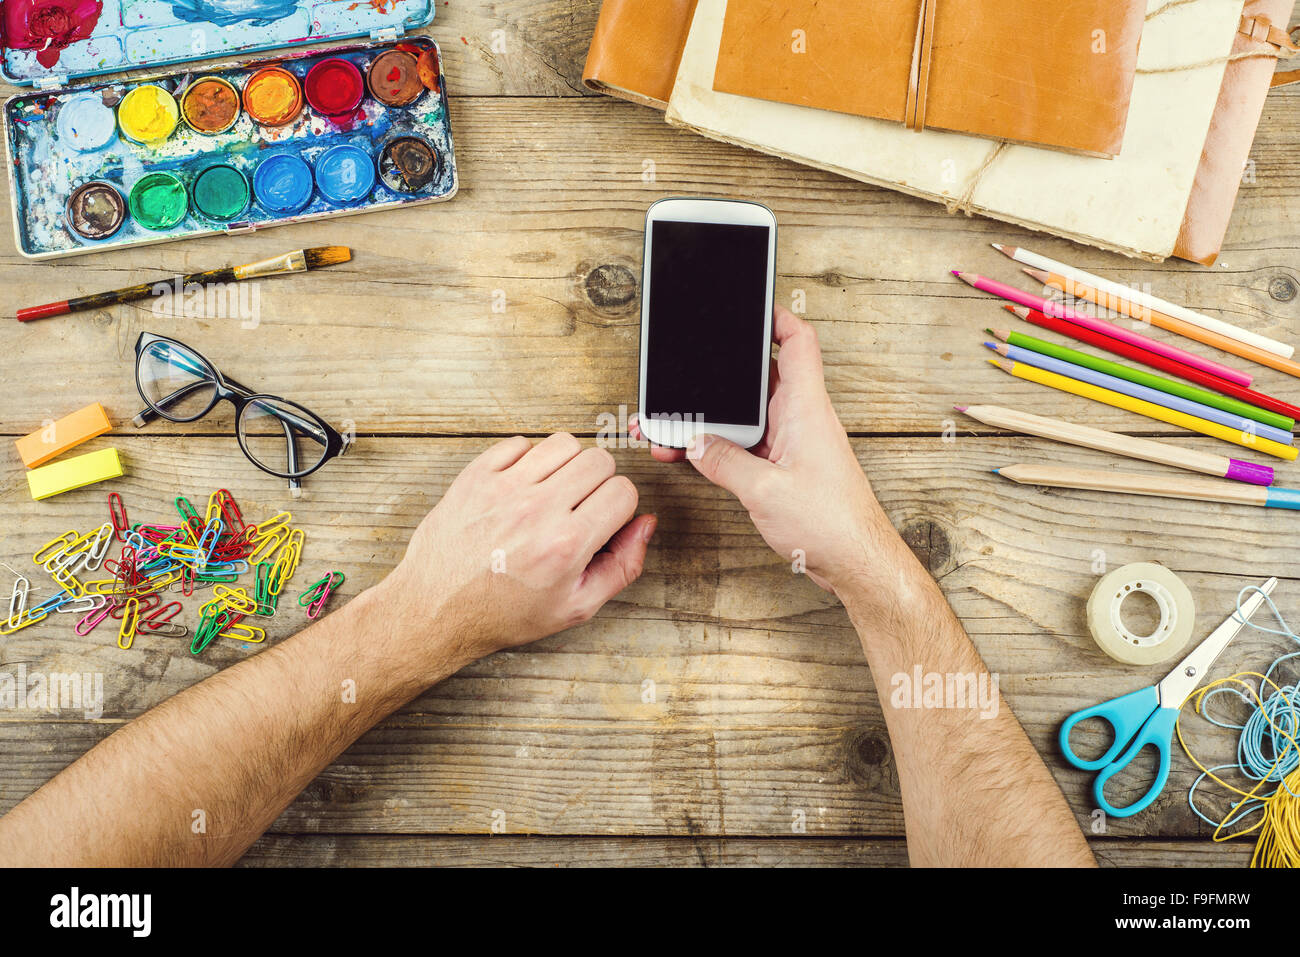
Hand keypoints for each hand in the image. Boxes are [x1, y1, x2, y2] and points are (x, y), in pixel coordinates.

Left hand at [385, 433, 655, 670]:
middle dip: (599, 482)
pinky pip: (519, 443)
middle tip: (581, 507)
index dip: (621, 507)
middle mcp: (536, 510)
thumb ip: (622, 565)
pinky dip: (527, 460)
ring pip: (563, 443)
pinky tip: (522, 487)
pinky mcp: (476, 476)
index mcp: (566, 544)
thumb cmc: (503, 613)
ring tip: (553, 492)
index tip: (604, 520)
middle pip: (599, 460)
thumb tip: (645, 524)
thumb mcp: (575, 607)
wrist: (436, 609)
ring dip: (566, 465)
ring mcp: (503, 488)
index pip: (623, 491)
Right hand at [632, 306, 882, 593]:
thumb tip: (694, 443)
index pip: (797, 342)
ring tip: (673, 427)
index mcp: (806, 409)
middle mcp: (801, 420)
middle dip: (718, 377)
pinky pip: (746, 446)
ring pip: (745, 417)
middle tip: (684, 376)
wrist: (856, 563)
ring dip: (711, 421)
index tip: (746, 305)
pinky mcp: (785, 468)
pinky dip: (719, 448)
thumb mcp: (764, 491)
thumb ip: (723, 462)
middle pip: (756, 379)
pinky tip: (692, 456)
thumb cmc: (831, 524)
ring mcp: (793, 444)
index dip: (773, 316)